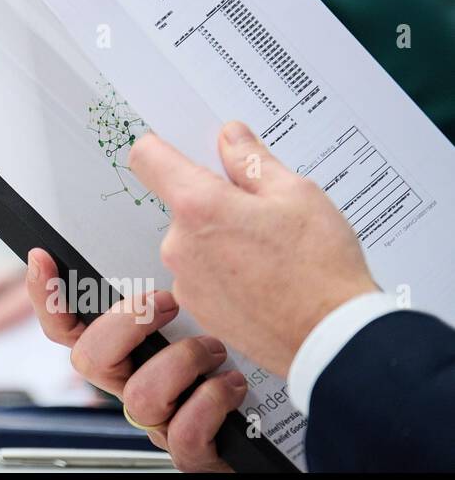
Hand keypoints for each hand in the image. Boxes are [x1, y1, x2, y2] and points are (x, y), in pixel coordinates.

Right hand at [26, 247, 245, 471]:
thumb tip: (169, 235)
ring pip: (139, 395)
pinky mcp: (192, 452)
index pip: (64, 326)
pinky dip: (210, 402)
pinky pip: (184, 433)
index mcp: (123, 351)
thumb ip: (179, 276)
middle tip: (167, 301)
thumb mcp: (203, 307)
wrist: (276, 425)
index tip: (43, 259)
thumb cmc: (242, 355)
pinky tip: (231, 384)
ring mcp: (159, 421)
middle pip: (88, 359)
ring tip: (214, 348)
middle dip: (126, 323)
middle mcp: (132, 384)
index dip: (45, 296)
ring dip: (181, 362)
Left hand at [130, 121, 378, 376]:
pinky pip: (203, 275)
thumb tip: (229, 138)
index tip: (177, 146)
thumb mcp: (296, 194)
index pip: (148, 158)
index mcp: (198, 205)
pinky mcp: (198, 308)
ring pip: (195, 241)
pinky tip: (264, 277)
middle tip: (259, 210)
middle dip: (214, 201)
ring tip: (270, 250)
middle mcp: (179, 244)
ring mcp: (185, 280)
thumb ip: (252, 160)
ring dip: (221, 238)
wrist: (332, 341)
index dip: (161, 146)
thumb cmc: (320, 268)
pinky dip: (226, 271)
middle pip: (182, 203)